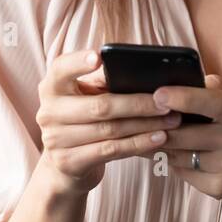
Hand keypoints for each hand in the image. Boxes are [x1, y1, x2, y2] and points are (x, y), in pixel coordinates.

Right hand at [35, 49, 182, 195]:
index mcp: (52, 87)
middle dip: (138, 103)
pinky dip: (139, 143)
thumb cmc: (84, 120)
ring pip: (110, 130)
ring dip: (146, 125)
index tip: (100, 56)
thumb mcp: (86, 97)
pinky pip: (111, 150)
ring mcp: (55, 139)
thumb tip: (142, 74)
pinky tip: (159, 138)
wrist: (65, 165)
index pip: (61, 68)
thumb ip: (103, 83)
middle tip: (167, 101)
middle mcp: (48, 112)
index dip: (78, 61)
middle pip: (100, 106)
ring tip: (172, 119)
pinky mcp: (68, 162)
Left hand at [146, 74, 221, 206]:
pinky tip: (175, 155)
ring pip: (180, 155)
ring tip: (151, 135)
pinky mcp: (221, 188)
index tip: (157, 94)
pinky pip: (186, 174)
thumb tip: (192, 80)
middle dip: (160, 126)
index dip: (179, 97)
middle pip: (183, 134)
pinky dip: (177, 164)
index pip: (207, 102)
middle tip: (142, 118)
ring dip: (165, 146)